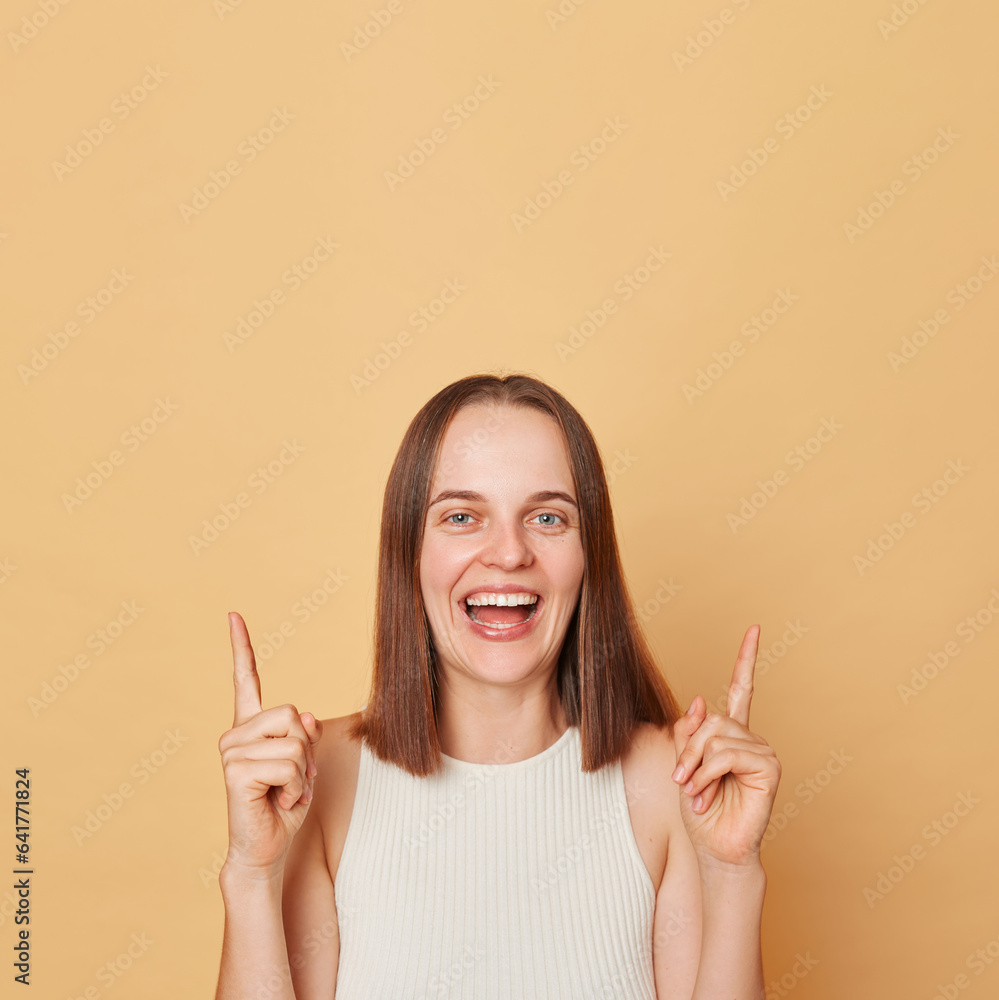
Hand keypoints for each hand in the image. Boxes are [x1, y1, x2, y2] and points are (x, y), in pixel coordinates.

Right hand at [217, 611, 322, 877]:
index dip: (242, 647)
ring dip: (302, 773)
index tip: (233, 615)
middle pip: (292, 714)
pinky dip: (296, 787)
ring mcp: (232, 752)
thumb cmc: (284, 806)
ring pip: (295, 741)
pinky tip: (277, 801)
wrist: (266, 847)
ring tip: (283, 792)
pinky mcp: (236, 771)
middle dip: (305, 750)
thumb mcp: (305, 764)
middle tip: (290, 780)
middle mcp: (235, 735)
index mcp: (250, 728)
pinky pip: (290, 764)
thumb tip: (303, 716)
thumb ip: (305, 735)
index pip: (245, 680)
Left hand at [670, 625, 780, 868]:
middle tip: (681, 778)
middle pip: (711, 718)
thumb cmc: (699, 810)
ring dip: (694, 765)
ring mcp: (762, 752)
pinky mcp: (769, 768)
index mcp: (731, 734)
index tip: (754, 628)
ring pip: (716, 735)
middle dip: (688, 747)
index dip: (747, 659)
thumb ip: (687, 732)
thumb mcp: (682, 764)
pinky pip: (727, 754)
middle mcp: (750, 739)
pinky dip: (707, 772)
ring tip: (693, 791)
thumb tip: (699, 699)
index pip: (742, 689)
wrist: (713, 848)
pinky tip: (705, 793)